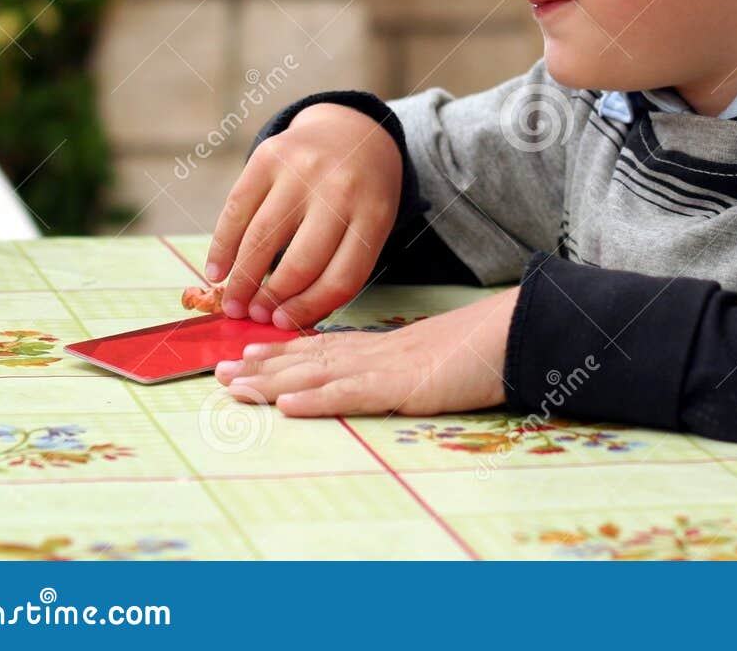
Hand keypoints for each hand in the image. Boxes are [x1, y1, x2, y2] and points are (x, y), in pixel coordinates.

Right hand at [205, 103, 402, 328]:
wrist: (351, 128)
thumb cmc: (359, 193)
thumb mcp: (370, 223)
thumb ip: (339, 264)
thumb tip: (286, 319)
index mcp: (373, 215)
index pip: (342, 278)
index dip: (308, 309)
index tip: (282, 323)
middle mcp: (340, 190)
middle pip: (301, 262)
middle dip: (271, 299)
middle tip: (252, 316)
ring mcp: (303, 170)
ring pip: (262, 239)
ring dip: (242, 279)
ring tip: (233, 304)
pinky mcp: (270, 156)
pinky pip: (237, 210)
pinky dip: (223, 245)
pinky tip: (217, 270)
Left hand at [215, 287, 517, 417]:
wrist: (518, 331)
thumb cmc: (489, 346)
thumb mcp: (443, 356)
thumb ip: (415, 365)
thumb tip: (402, 375)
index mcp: (388, 348)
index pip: (324, 349)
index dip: (282, 352)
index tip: (247, 353)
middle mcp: (380, 353)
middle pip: (310, 359)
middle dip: (261, 366)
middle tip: (217, 371)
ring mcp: (389, 368)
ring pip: (319, 374)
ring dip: (272, 382)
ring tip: (234, 387)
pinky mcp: (405, 387)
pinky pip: (353, 395)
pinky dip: (317, 399)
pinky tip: (288, 406)